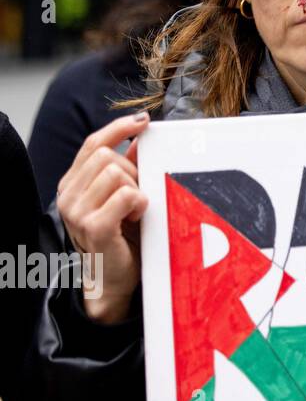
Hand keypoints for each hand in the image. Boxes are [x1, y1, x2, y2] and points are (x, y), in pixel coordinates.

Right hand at [56, 111, 150, 323]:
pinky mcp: (94, 227)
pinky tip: (137, 215)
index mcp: (73, 184)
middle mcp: (68, 196)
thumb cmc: (122, 237)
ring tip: (135, 210)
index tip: (143, 121)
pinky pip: (126, 195)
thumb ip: (129, 169)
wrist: (114, 279)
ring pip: (117, 173)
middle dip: (132, 170)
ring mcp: (77, 212)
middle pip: (107, 156)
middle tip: (138, 194)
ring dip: (137, 187)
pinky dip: (139, 202)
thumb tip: (141, 140)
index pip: (92, 143)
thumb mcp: (124, 197)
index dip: (118, 128)